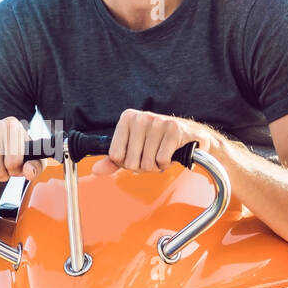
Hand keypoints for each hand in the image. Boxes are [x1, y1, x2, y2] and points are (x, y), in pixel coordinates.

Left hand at [93, 109, 213, 174]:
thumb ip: (114, 160)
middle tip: (153, 155)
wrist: (191, 137)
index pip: (115, 155)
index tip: (138, 154)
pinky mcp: (174, 129)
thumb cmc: (160, 143)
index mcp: (128, 118)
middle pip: (131, 162)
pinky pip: (161, 160)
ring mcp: (158, 122)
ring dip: (156, 166)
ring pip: (147, 162)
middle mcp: (142, 117)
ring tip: (163, 153)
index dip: (127, 162)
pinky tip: (172, 153)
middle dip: (143, 166)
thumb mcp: (134, 149)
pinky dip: (167, 163)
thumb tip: (96, 170)